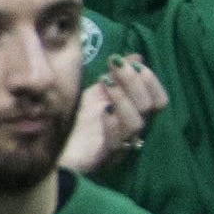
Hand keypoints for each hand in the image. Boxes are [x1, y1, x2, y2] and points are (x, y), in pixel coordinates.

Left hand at [62, 56, 167, 178]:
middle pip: (151, 107)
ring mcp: (123, 145)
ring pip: (137, 123)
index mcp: (138, 115)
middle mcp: (136, 131)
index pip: (159, 99)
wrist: (54, 150)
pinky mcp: (106, 157)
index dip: (150, 80)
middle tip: (114, 64)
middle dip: (134, 81)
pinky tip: (103, 111)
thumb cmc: (79, 121)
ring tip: (105, 82)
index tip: (130, 62)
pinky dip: (112, 124)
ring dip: (123, 99)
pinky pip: (118, 142)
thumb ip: (117, 77)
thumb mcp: (97, 92)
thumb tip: (136, 57)